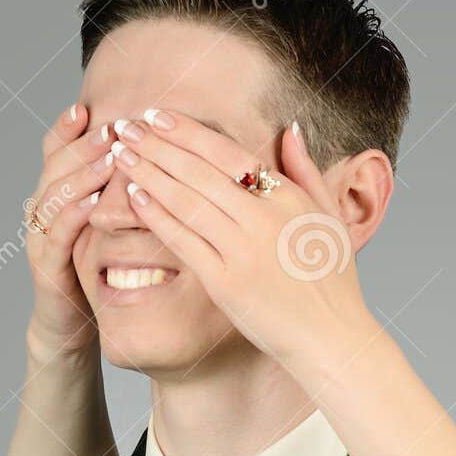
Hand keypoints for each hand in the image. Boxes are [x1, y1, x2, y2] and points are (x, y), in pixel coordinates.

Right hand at [25, 102, 116, 358]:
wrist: (74, 326)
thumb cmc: (98, 272)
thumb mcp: (109, 226)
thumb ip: (118, 193)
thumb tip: (153, 156)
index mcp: (56, 195)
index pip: (57, 151)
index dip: (69, 128)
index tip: (91, 107)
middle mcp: (43, 210)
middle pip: (55, 164)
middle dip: (83, 143)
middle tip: (112, 126)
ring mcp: (41, 237)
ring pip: (54, 194)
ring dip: (82, 173)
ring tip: (109, 156)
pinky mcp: (47, 266)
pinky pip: (58, 235)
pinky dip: (75, 215)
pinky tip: (95, 204)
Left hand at [108, 109, 369, 361]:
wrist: (331, 339)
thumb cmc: (334, 282)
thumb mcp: (330, 219)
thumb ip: (307, 172)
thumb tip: (290, 129)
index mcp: (289, 198)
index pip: (228, 153)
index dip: (188, 132)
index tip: (158, 117)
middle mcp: (264, 219)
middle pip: (199, 172)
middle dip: (157, 145)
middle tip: (125, 127)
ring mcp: (243, 252)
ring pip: (186, 201)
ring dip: (148, 173)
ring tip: (121, 154)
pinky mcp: (226, 284)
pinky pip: (183, 241)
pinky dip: (156, 215)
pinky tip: (134, 196)